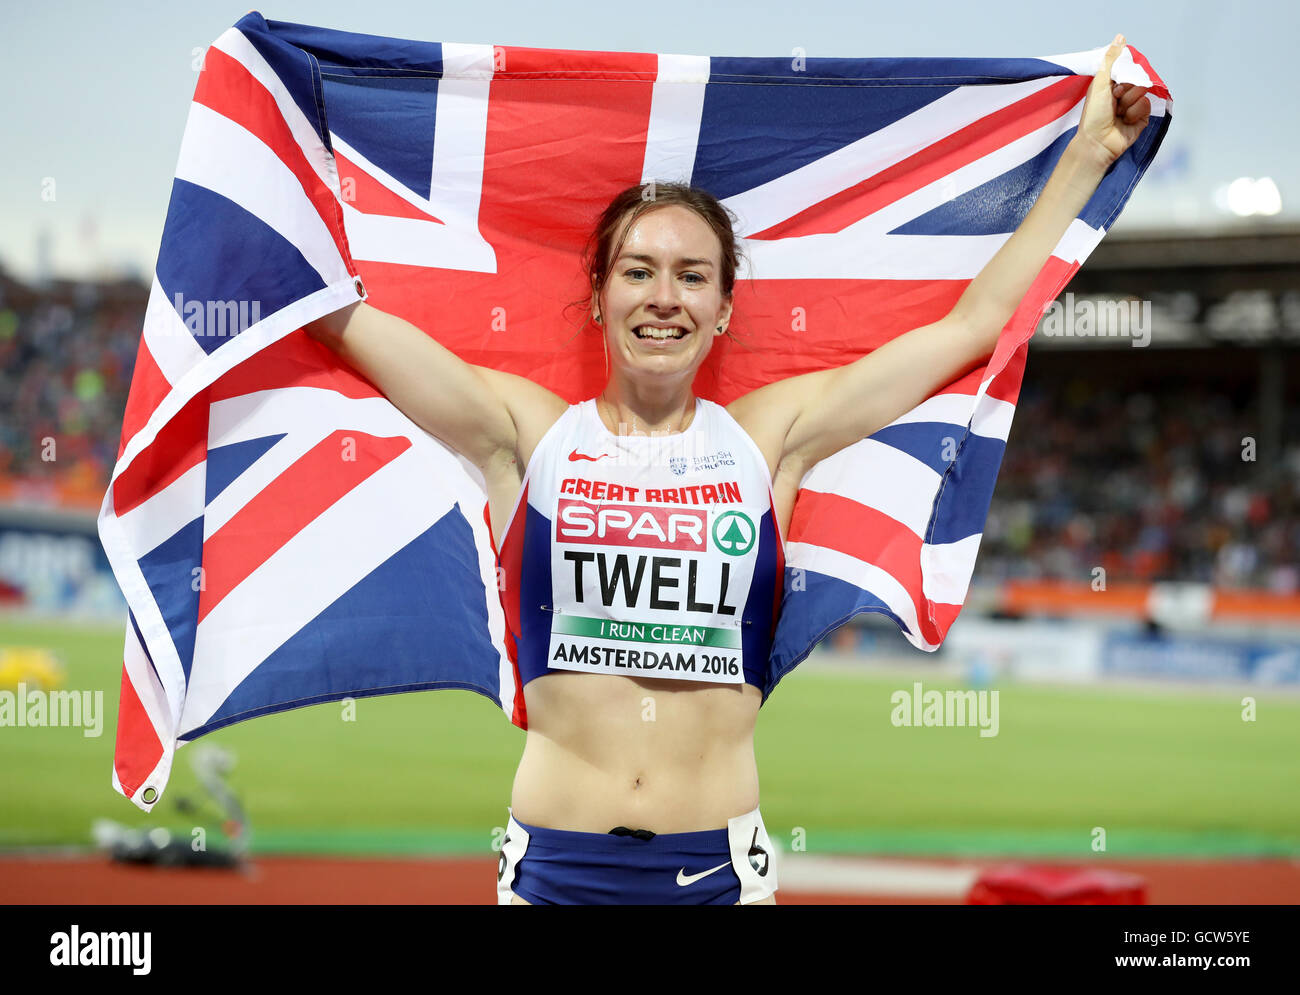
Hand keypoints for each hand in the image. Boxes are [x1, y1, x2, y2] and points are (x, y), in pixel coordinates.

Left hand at [1076, 34, 1151, 167]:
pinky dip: (1134, 113)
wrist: (1098, 142)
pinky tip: (1125, 121)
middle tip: (1114, 100)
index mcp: (1112, 84)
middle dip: (1125, 90)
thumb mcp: (1100, 83)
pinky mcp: (1142, 117)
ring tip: (1118, 113)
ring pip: (1142, 92)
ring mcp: (1133, 105)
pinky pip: (1146, 105)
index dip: (1123, 75)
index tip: (1114, 84)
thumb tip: (1120, 37)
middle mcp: (1123, 93)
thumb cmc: (1094, 114)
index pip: (1128, 69)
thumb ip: (1111, 59)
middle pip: (1137, 79)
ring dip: (1129, 103)